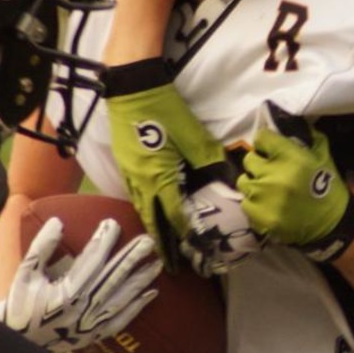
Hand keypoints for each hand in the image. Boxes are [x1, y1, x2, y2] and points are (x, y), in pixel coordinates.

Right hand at [0, 216, 160, 350]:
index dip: (103, 242)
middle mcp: (82, 310)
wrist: (16, 343)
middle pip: (112, 279)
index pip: (90, 262)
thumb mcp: (25, 274)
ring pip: (121, 299)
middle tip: (148, 240)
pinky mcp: (94, 336)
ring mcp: (90, 325)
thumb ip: (41, 248)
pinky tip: (152, 294)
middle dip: (131, 258)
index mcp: (65, 294)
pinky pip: (120, 321)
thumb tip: (58, 222)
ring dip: (140, 280)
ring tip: (156, 263)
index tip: (113, 223)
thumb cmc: (19, 305)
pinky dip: (136, 308)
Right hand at [105, 67, 260, 274]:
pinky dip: (144, 206)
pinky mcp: (125, 163)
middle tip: (170, 264)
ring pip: (141, 207)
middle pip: (151, 219)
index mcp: (159, 177)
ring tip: (162, 242)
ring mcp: (129, 173)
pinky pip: (135, 193)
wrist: (132, 89)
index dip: (184, 232)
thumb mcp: (192, 134)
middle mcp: (141, 181)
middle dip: (161, 242)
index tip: (194, 248)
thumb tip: (228, 176)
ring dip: (152, 225)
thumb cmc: (164, 110)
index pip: (173, 214)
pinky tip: (152, 208)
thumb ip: (210, 158)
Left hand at [239, 103, 353, 262]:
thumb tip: (286, 124)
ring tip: (267, 189)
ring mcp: (262, 197)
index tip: (269, 147)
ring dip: (255, 183)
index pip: (262, 137)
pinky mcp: (258, 216)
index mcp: (290, 157)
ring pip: (244, 181)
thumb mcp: (322, 155)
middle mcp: (272, 175)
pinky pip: (245, 203)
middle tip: (270, 170)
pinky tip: (268, 206)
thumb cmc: (326, 187)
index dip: (266, 141)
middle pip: (249, 159)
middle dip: (259, 163)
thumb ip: (305, 136)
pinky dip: (254, 204)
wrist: (331, 224)